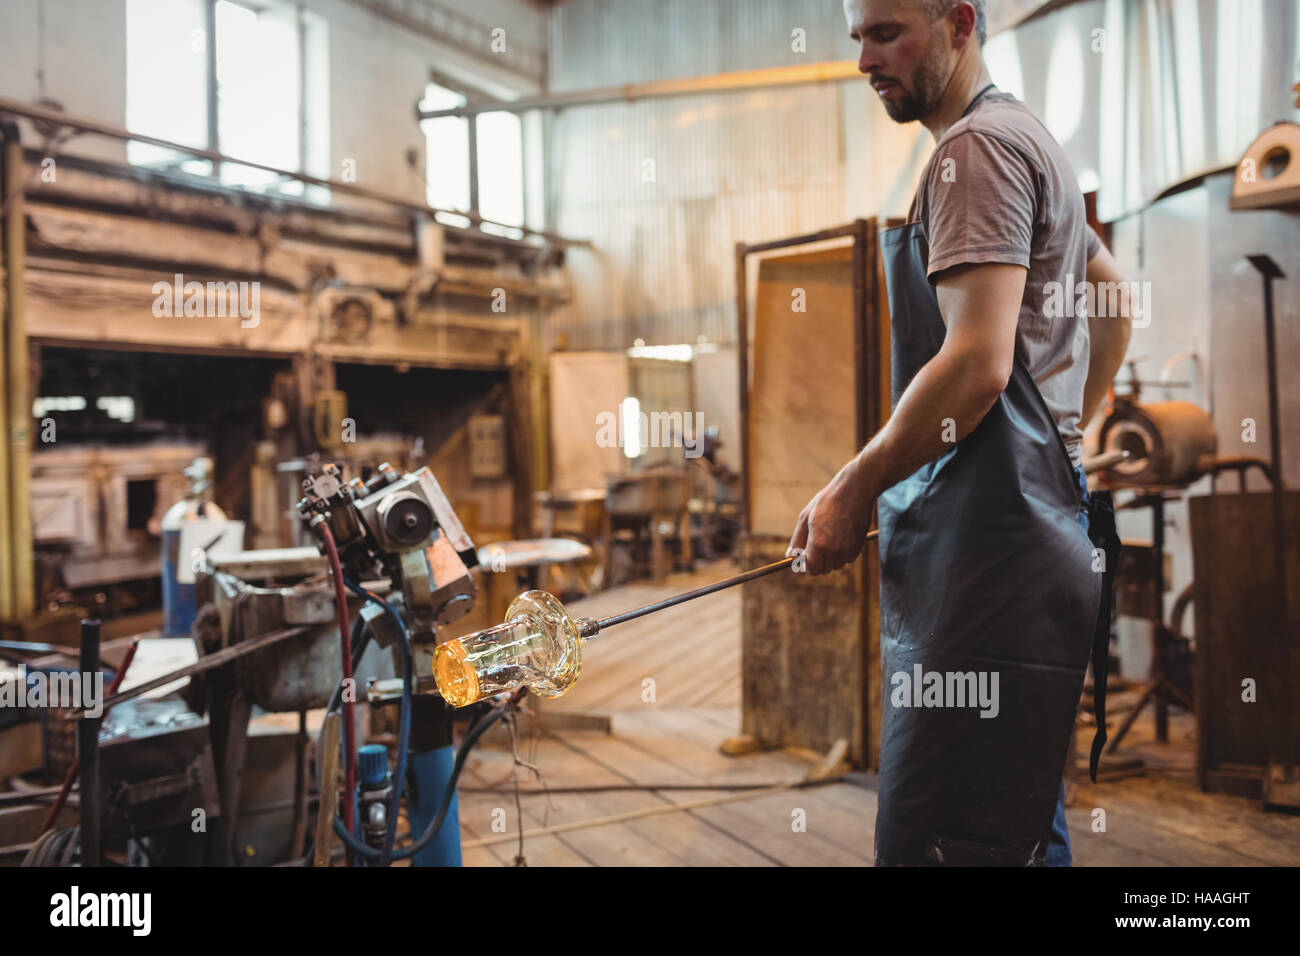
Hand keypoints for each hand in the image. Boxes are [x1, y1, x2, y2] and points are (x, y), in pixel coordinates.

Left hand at [786, 457, 876, 575]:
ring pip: (836, 565)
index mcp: (818, 544)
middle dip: (817, 562)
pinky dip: (843, 553)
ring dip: (830, 558)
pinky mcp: (858, 546)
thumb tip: (790, 556)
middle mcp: (834, 550)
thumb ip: (797, 540)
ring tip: (829, 538)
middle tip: (815, 546)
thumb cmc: (827, 501)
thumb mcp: (805, 517)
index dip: (805, 564)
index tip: (804, 555)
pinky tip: (841, 537)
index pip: (811, 569)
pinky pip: (848, 558)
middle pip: (823, 570)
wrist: (854, 491)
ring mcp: (848, 549)